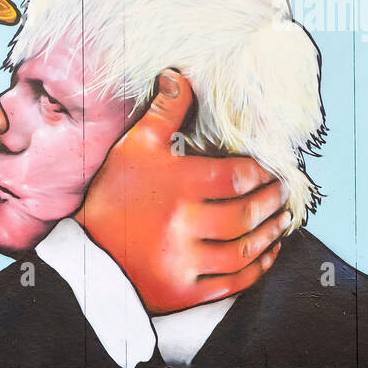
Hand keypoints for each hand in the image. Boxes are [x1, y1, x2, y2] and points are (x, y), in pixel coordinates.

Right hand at [78, 69, 289, 314]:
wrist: (85, 252)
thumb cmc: (113, 194)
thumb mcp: (134, 148)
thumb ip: (163, 111)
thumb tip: (178, 75)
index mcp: (176, 186)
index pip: (237, 176)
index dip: (262, 173)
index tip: (271, 171)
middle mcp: (182, 225)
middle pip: (245, 214)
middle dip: (271, 203)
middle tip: (282, 195)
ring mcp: (183, 262)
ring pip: (243, 250)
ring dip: (270, 235)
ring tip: (280, 222)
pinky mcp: (183, 292)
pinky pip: (232, 283)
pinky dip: (257, 269)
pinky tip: (266, 254)